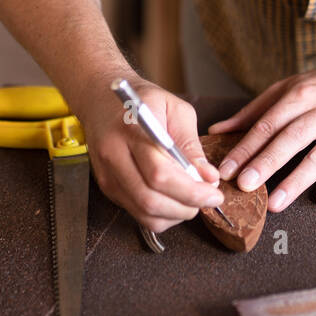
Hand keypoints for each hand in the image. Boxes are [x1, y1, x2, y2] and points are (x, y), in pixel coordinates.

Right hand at [72, 76, 221, 233]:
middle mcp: (114, 157)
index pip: (160, 174)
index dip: (191, 191)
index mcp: (130, 131)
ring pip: (144, 213)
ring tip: (193, 199)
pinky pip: (138, 214)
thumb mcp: (176, 110)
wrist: (101, 99)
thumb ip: (191, 145)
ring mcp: (108, 176)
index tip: (215, 194)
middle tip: (208, 199)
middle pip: (150, 199)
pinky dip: (162, 216)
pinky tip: (175, 201)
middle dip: (186, 207)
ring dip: (176, 214)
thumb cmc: (143, 100)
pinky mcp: (108, 188)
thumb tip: (209, 177)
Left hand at [207, 59, 315, 211]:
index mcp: (304, 94)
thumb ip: (254, 111)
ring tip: (275, 202)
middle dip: (268, 162)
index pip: (270, 123)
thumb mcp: (290, 87)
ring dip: (298, 179)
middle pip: (294, 137)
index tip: (226, 169)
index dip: (247, 147)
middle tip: (244, 186)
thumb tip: (217, 131)